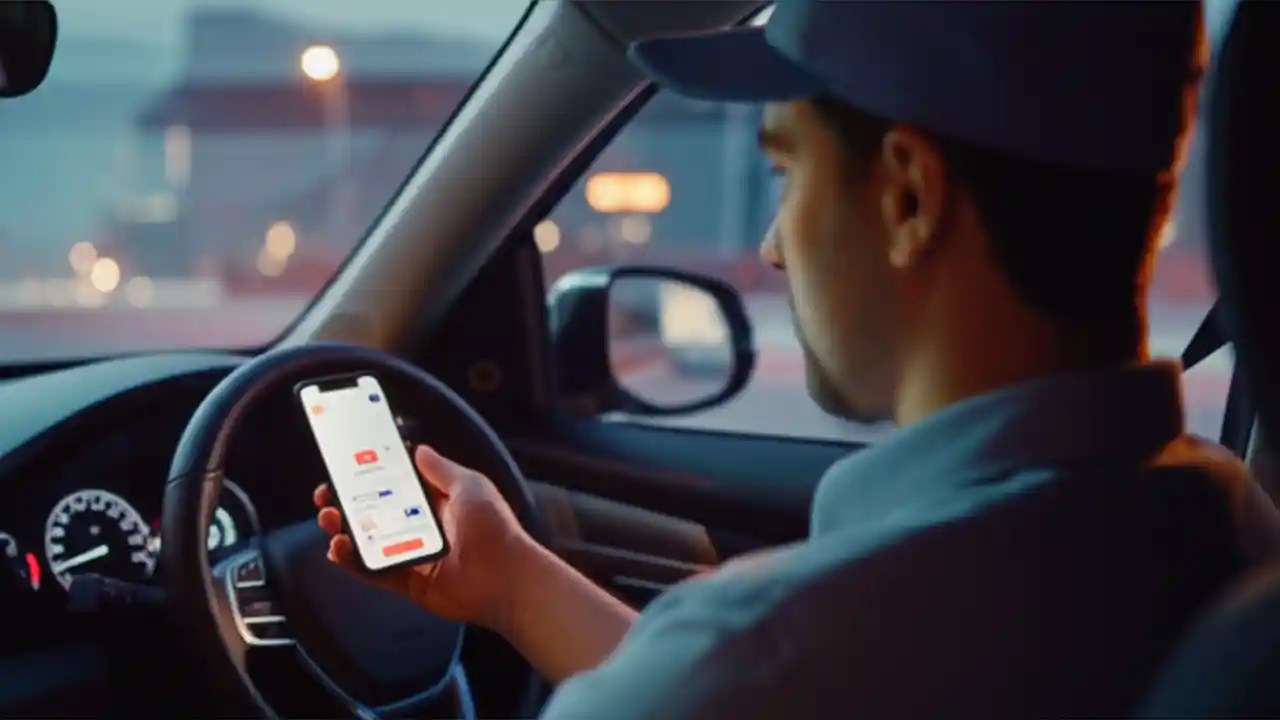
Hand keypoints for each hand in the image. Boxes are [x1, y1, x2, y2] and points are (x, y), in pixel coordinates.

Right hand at [314, 445, 536, 631]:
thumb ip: (441, 469)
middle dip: (346, 505)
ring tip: (330, 521)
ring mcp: (413, 557)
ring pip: (368, 544)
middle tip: (326, 498)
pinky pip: (374, 573)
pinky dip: (353, 563)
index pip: (395, 488)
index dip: (369, 480)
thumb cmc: (493, 527)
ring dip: (344, 531)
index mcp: (436, 504)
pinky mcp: (408, 583)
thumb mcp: (469, 485)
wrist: (506, 577)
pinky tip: (339, 549)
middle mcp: (422, 529)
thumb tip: (419, 448)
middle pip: (375, 516)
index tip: (344, 471)